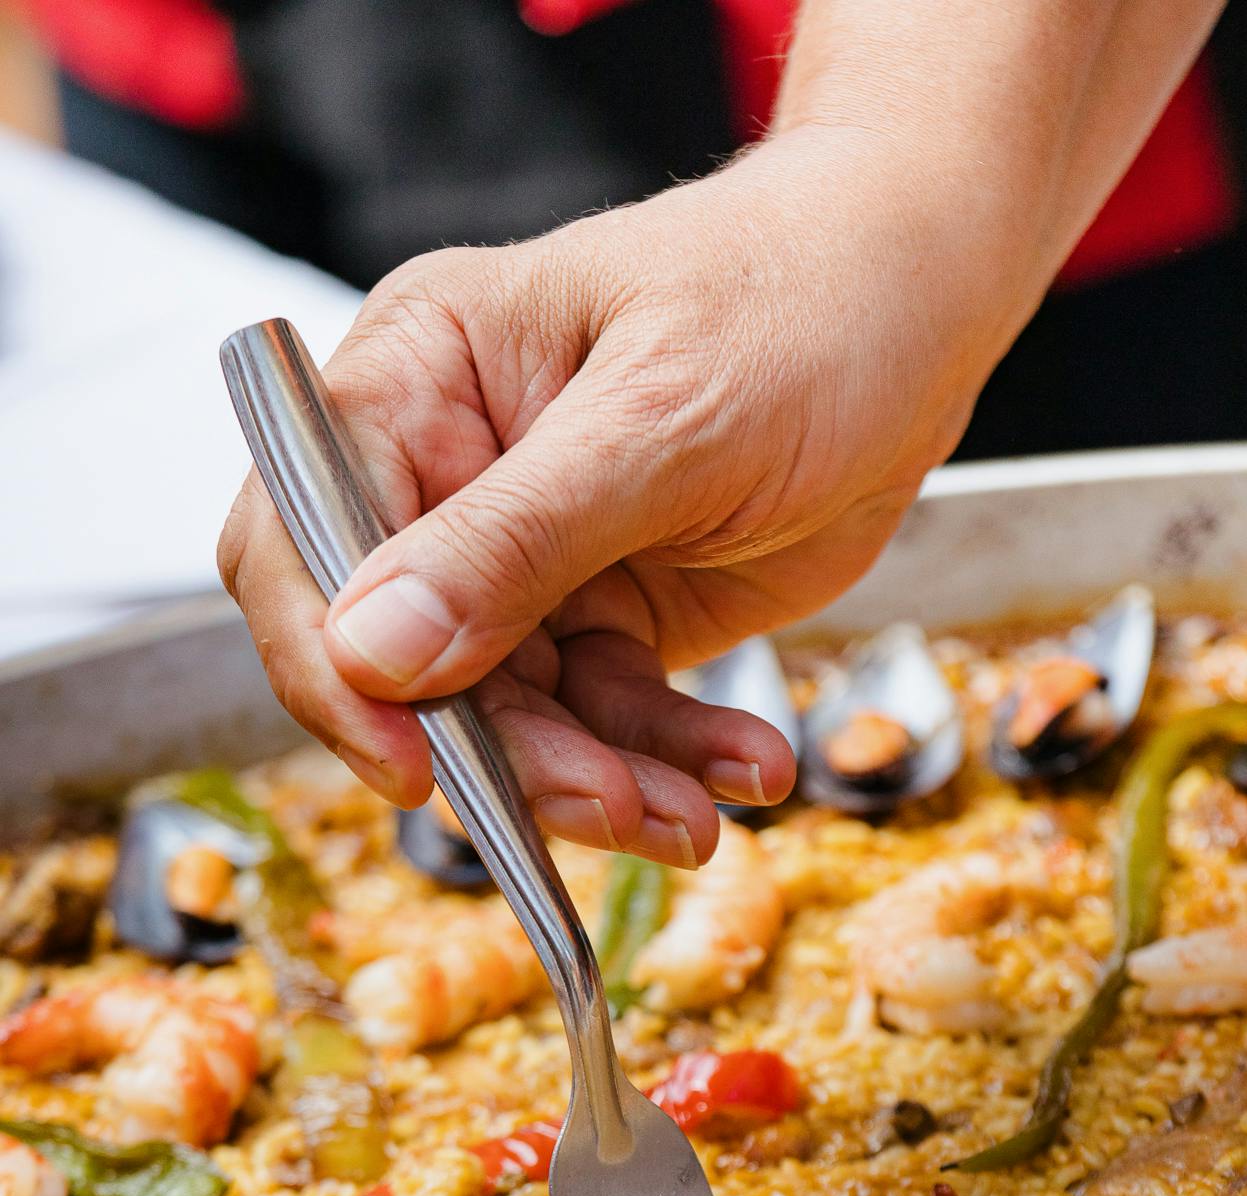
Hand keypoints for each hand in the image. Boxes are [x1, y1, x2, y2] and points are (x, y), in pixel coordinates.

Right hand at [218, 126, 1021, 864]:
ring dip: (604, 782)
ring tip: (696, 819)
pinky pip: (610, 721)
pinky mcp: (610, 614)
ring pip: (518, 717)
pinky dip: (671, 760)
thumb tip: (369, 652)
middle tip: (610, 808)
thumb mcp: (660, 423)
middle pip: (413, 663)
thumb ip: (513, 543)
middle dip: (510, 754)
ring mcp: (530, 557)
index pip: (303, 540)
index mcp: (417, 378)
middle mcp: (450, 474)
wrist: (922, 310)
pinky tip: (748, 765)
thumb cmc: (796, 305)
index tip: (412, 769)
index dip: (335, 670)